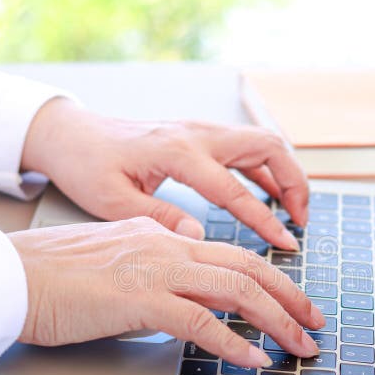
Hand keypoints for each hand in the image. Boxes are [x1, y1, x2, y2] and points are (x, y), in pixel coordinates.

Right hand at [8, 217, 324, 366]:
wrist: (10, 276)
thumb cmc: (54, 276)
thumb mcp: (116, 263)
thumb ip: (154, 273)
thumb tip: (183, 297)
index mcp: (161, 234)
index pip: (229, 253)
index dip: (269, 279)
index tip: (291, 301)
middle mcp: (166, 245)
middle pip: (247, 268)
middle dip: (289, 297)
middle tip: (314, 323)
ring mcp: (155, 269)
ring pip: (236, 290)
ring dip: (276, 321)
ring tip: (299, 345)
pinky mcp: (140, 298)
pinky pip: (202, 321)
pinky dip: (234, 343)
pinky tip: (255, 360)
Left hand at [20, 98, 306, 250]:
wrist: (72, 134)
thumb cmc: (87, 165)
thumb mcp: (112, 201)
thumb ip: (158, 218)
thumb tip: (197, 236)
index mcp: (178, 153)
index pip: (235, 190)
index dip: (264, 220)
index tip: (286, 243)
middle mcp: (197, 135)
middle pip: (268, 147)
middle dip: (295, 182)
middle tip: (302, 220)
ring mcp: (201, 131)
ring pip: (263, 144)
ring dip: (286, 174)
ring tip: (295, 212)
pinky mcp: (200, 136)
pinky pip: (246, 149)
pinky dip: (266, 172)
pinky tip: (271, 197)